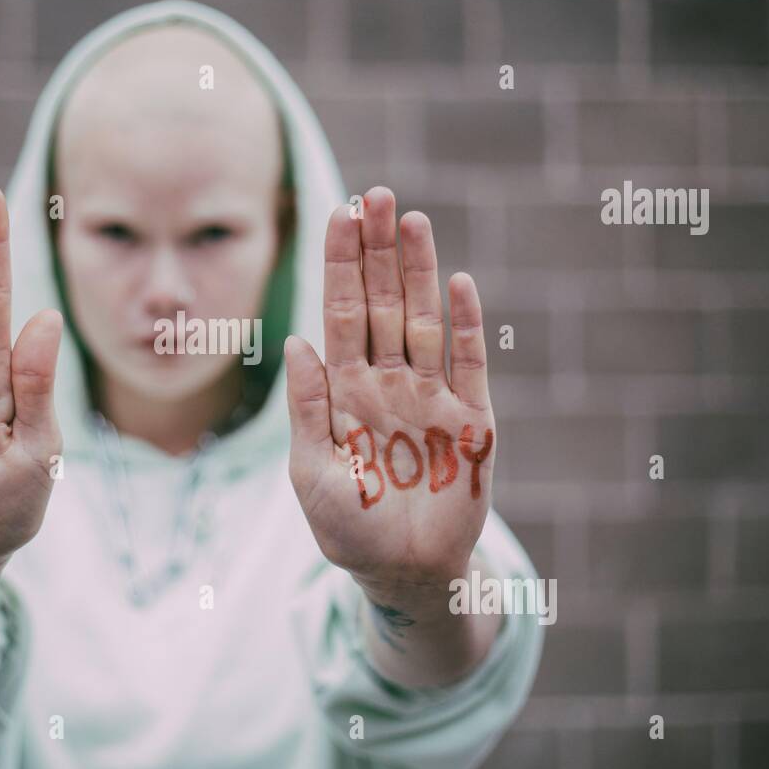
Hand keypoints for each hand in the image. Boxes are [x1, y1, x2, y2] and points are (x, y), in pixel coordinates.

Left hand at [284, 186, 495, 602]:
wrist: (403, 574)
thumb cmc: (348, 526)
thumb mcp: (310, 470)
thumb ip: (307, 406)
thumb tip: (296, 340)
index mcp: (345, 388)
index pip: (339, 312)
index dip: (338, 265)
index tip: (336, 213)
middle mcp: (387, 381)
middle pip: (381, 302)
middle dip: (376, 250)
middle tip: (374, 193)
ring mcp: (430, 396)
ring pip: (423, 319)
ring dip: (418, 271)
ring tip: (410, 219)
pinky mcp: (471, 420)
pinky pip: (470, 363)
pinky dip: (466, 324)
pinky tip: (459, 282)